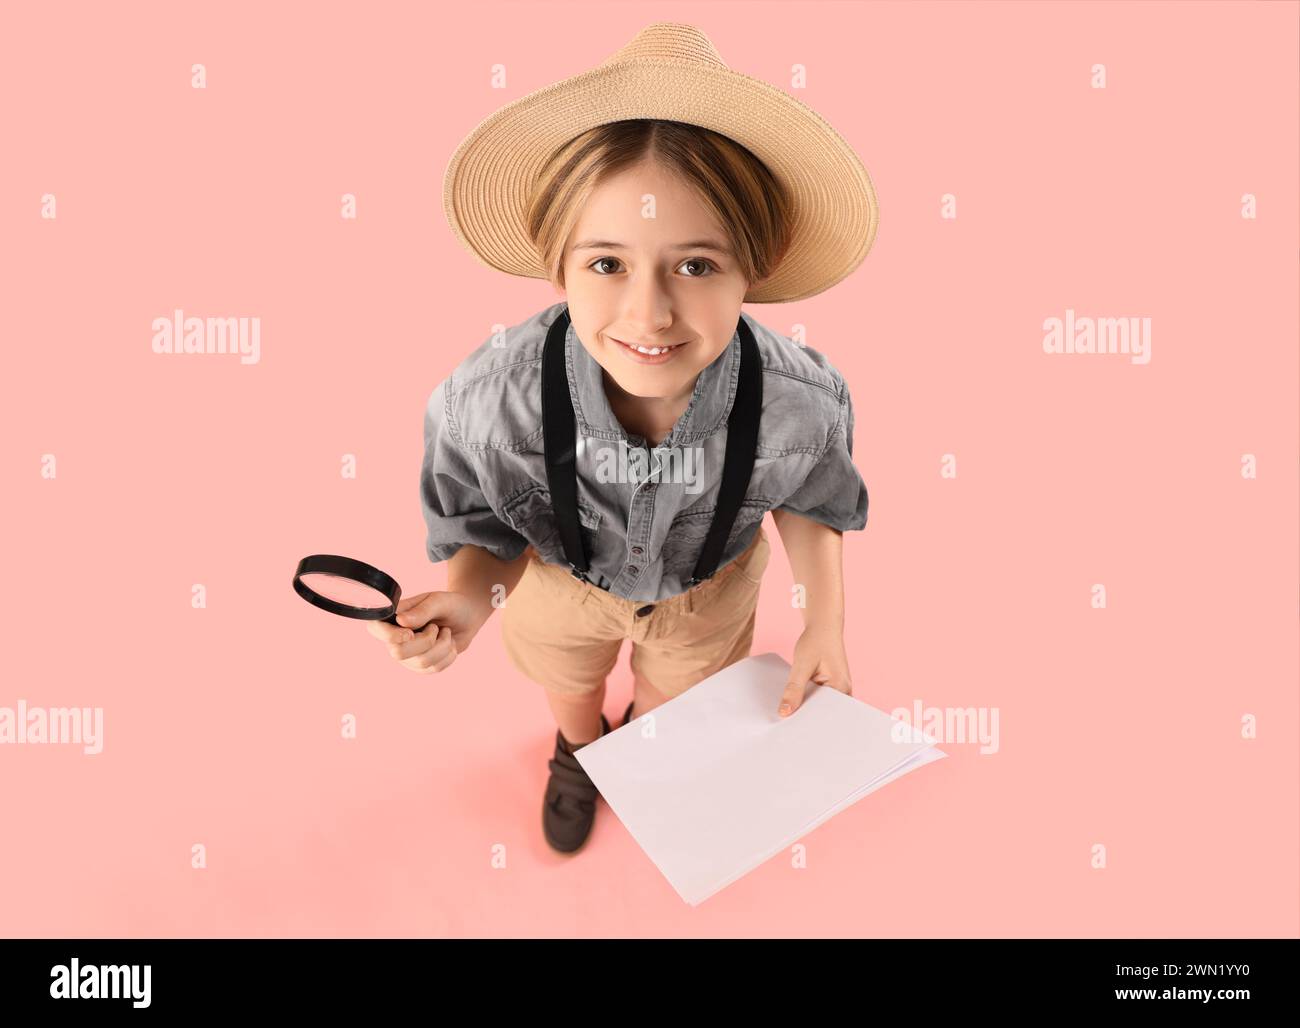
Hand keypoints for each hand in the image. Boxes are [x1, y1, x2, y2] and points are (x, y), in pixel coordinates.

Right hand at [365, 589, 486, 674]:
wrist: (467, 618)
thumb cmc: (449, 605)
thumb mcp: (439, 601)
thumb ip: (422, 610)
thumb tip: (401, 621)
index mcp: (393, 617)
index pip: (376, 629)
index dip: (390, 635)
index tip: (410, 633)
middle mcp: (395, 639)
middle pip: (398, 652)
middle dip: (426, 640)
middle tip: (435, 627)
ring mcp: (408, 655)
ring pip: (421, 662)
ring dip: (442, 646)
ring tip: (445, 632)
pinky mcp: (421, 666)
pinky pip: (435, 668)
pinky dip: (449, 655)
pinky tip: (448, 643)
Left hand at [778, 623, 851, 716]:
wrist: (823, 627)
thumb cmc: (816, 641)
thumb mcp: (802, 665)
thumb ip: (794, 689)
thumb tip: (785, 713)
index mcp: (841, 688)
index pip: (825, 715)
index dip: (808, 723)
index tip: (790, 732)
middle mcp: (843, 692)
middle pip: (822, 713)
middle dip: (805, 718)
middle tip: (784, 725)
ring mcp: (837, 690)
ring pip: (818, 706)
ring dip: (805, 708)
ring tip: (786, 716)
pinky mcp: (829, 686)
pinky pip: (817, 698)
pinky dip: (805, 699)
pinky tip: (792, 702)